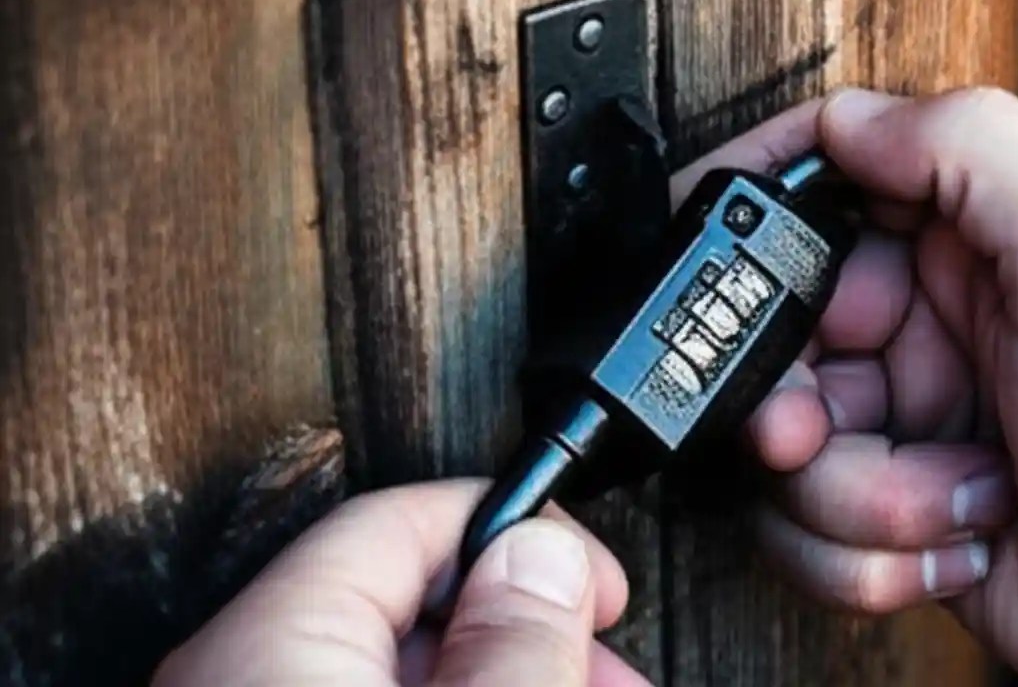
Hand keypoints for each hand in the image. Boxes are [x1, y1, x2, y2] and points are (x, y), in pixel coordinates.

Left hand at [151, 480, 650, 686]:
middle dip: (529, 621)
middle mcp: (241, 679)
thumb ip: (509, 644)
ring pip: (402, 664)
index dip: (518, 528)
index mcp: (266, 649)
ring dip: (506, 673)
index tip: (593, 574)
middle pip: (410, 599)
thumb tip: (541, 557)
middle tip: (603, 663)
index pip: (402, 520)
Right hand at [700, 88, 1017, 684]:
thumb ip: (973, 156)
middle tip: (814, 433)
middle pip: (782, 334)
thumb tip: (848, 121)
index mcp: (983, 247)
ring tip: (957, 503)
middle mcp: (938, 331)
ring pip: (785, 446)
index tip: (710, 258)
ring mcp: (913, 427)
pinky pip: (804, 527)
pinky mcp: (896, 516)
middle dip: (792, 403)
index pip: (834, 190)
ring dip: (854, 497)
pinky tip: (962, 548)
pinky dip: (864, 557)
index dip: (762, 222)